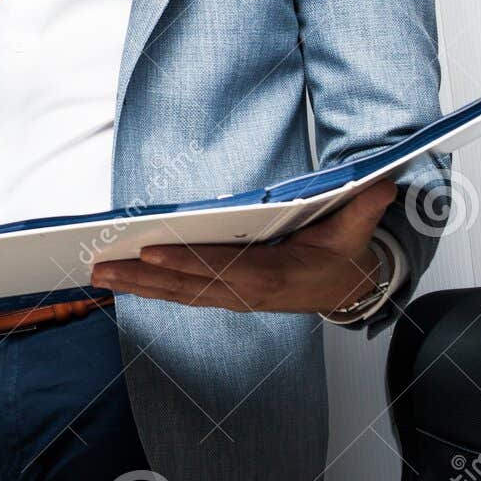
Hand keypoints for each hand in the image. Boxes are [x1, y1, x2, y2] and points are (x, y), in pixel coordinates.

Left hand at [88, 179, 396, 315]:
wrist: (347, 290)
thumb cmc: (342, 256)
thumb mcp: (357, 231)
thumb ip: (365, 207)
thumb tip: (382, 182)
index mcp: (272, 277)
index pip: (222, 270)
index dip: (185, 262)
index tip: (151, 251)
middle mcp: (245, 293)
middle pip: (187, 286)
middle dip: (142, 276)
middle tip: (101, 267)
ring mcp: (231, 298)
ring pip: (176, 293)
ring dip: (136, 286)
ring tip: (98, 275)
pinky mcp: (224, 296)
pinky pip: (180, 294)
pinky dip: (149, 288)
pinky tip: (121, 283)